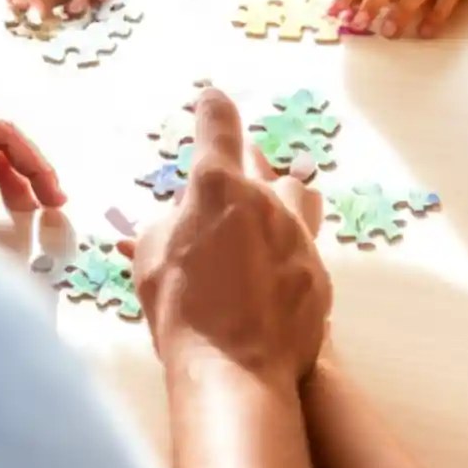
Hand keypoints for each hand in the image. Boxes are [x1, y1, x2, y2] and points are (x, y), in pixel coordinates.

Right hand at [124, 89, 330, 388]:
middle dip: (243, 160)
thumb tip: (187, 210)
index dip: (213, 107)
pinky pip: (303, 243)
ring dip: (279, 194)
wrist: (234, 370)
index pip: (217, 125)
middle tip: (231, 169)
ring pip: (297, 194)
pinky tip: (271, 271)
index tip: (212, 97)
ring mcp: (298, 234)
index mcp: (215, 186)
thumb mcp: (149, 253)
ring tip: (268, 207)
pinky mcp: (317, 270)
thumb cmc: (178, 310)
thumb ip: (171, 219)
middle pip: (259, 161)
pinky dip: (285, 248)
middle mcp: (263, 199)